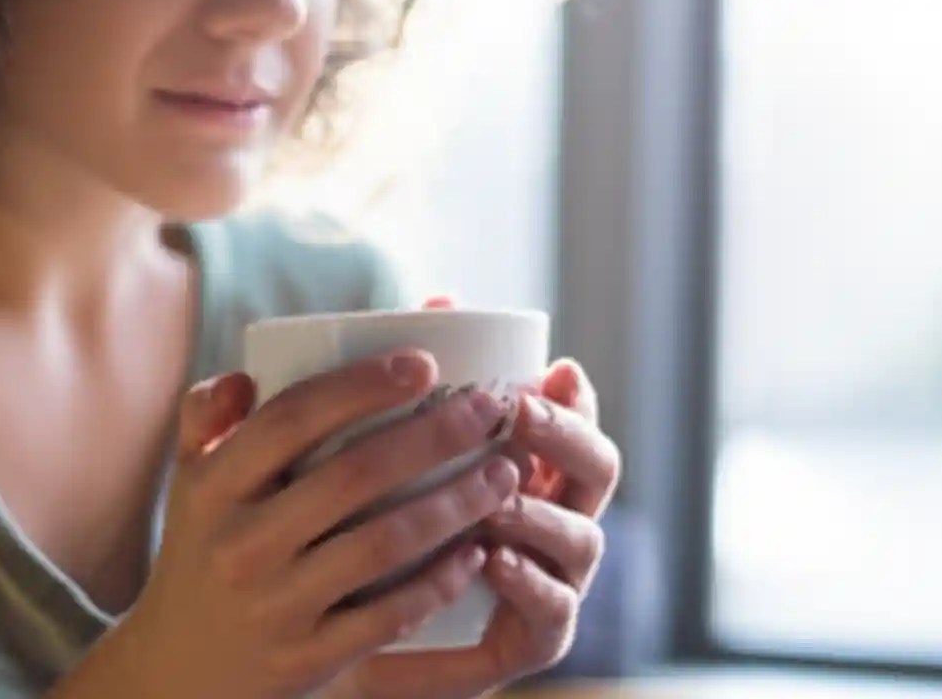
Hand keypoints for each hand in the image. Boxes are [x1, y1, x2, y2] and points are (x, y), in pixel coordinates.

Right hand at [58, 350, 520, 698]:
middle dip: (434, 435)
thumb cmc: (201, 553)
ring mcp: (275, 605)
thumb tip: (249, 372)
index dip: (361, 385)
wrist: (180, 671)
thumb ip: (207, 416)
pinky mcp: (308, 658)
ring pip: (383, 544)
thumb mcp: (188, 482)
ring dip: (455, 504)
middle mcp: (241, 543)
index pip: (292, 418)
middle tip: (491, 408)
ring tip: (507, 473)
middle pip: (353, 475)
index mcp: (214, 487)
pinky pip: (388, 615)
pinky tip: (479, 550)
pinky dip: (439, 581)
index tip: (425, 364)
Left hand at [319, 302, 621, 698]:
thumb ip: (418, 389)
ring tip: (495, 493)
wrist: (345, 633)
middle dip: (567, 437)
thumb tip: (438, 298)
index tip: (554, 367)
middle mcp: (553, 523)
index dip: (576, 398)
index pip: (574, 425)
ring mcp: (550, 583)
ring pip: (581, 541)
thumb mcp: (391, 458)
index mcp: (531, 474)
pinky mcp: (529, 642)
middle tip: (520, 413)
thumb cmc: (377, 534)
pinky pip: (549, 616)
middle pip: (597, 472)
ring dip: (540, 512)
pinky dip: (527, 585)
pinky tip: (491, 558)